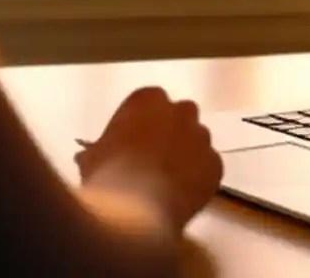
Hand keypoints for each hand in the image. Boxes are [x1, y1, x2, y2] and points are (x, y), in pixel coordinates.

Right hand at [76, 87, 222, 232]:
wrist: (136, 209)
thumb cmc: (107, 176)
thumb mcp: (93, 157)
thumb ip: (102, 149)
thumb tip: (92, 158)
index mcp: (148, 100)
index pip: (148, 103)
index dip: (139, 124)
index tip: (131, 142)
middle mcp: (181, 111)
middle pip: (179, 117)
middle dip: (170, 132)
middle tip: (153, 158)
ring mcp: (202, 137)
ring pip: (197, 142)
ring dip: (186, 155)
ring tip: (166, 182)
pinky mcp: (216, 164)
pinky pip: (208, 168)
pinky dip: (198, 178)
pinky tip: (180, 194)